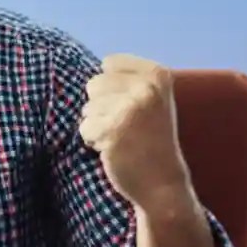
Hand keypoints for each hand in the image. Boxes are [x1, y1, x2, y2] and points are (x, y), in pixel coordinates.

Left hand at [78, 53, 192, 212]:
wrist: (162, 183)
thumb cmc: (151, 139)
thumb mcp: (151, 99)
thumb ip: (127, 79)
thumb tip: (96, 64)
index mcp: (158, 74)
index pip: (109, 63)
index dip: (111, 88)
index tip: (133, 106)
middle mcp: (147, 87)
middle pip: (94, 84)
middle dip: (101, 107)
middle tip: (126, 126)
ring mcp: (131, 109)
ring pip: (88, 108)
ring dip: (98, 125)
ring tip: (122, 138)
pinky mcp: (113, 130)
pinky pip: (85, 128)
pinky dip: (93, 140)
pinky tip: (115, 149)